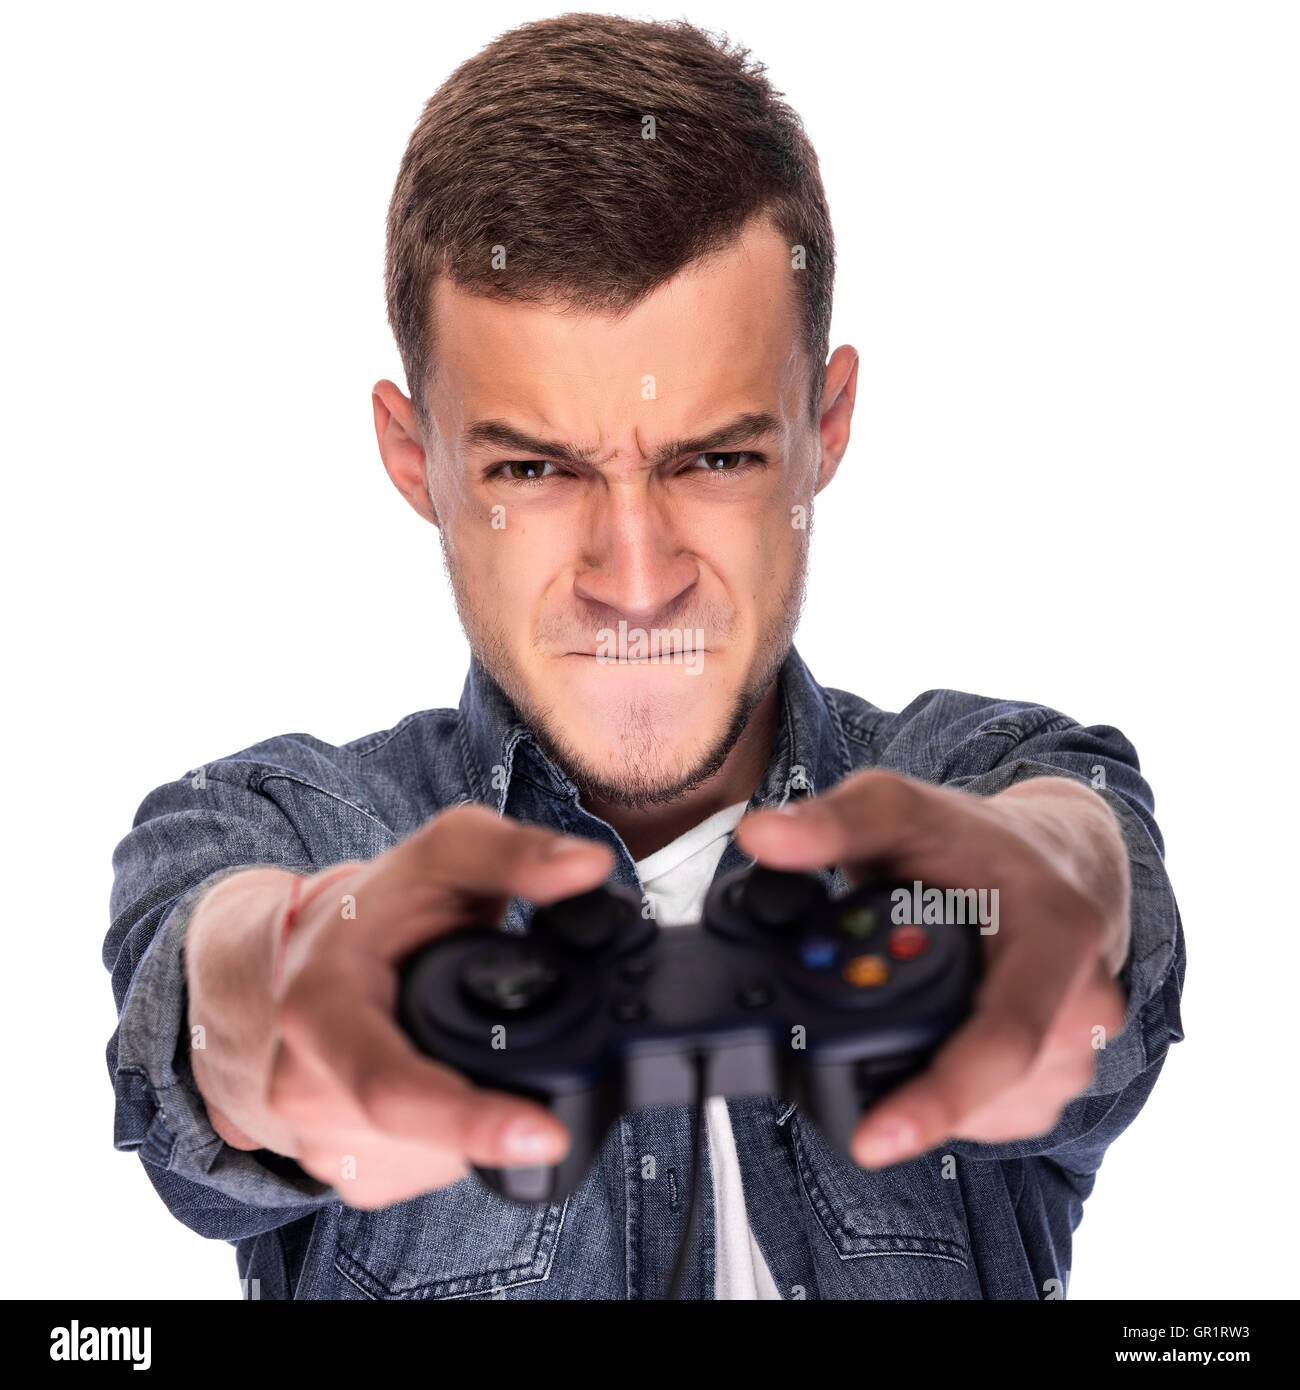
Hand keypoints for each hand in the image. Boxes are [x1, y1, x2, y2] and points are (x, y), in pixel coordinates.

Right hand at [187, 804, 612, 1207]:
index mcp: (315, 1007)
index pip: (390, 1087)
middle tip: (550, 1067)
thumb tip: (588, 868)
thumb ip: (514, 854)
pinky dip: (469, 1134)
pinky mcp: (352, 1174)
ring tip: (480, 1045)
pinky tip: (457, 1077)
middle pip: (432, 1133)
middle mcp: (303, 1086)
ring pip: (444, 1158)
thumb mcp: (441, 854)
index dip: (471, 1120)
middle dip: (504, 1104)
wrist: (312, 960)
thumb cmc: (378, 909)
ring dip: (487, 1116)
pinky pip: (436, 1169)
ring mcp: (322, 1140)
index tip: (548, 1134)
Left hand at [736, 770, 1130, 1166]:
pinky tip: (924, 1039)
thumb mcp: (903, 808)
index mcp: (1058, 933)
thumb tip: (761, 839)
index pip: (1002, 1040)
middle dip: (899, 1079)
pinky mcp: (1056, 1081)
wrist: (1058, 861)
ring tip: (889, 1011)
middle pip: (984, 1087)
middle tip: (834, 1045)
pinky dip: (942, 1092)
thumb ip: (834, 823)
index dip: (936, 1099)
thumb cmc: (979, 841)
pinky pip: (990, 1116)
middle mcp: (1084, 1002)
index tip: (871, 1140)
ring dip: (920, 1082)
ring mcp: (1077, 1051)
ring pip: (982, 1110)